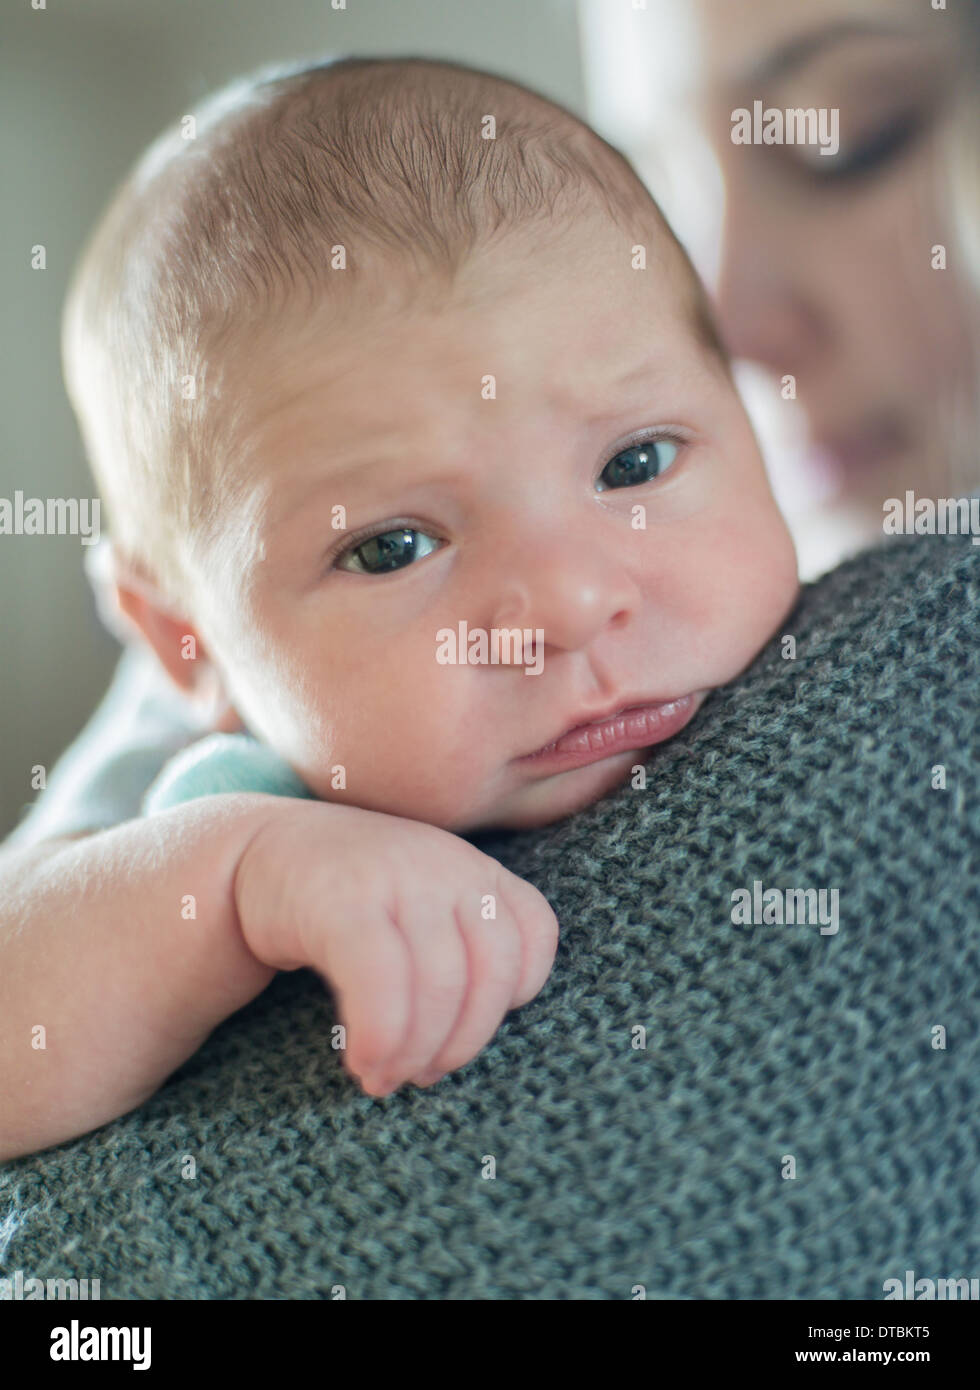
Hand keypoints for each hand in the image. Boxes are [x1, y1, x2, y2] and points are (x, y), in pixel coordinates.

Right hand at [235, 800, 558, 1094]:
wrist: (256, 852)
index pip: (534, 935)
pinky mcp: (342, 899)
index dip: (511, 997)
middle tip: (420, 1077)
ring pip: (441, 982)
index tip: (462, 1030)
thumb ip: (459, 957)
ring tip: (383, 1077)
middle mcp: (447, 863)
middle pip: (491, 971)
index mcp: (475, 869)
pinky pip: (382, 977)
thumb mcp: (421, 913)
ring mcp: (398, 875)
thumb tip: (456, 1055)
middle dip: (462, 1041)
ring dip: (417, 1050)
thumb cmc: (351, 903)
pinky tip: (362, 1059)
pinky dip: (381, 1031)